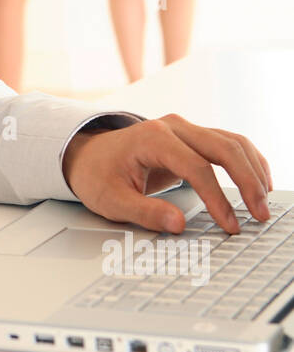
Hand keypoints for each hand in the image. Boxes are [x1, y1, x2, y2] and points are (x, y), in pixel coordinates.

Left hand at [62, 113, 272, 233]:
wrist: (88, 155)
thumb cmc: (97, 175)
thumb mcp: (111, 200)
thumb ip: (145, 213)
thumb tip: (178, 225)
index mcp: (152, 138)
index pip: (196, 168)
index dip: (217, 198)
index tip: (230, 224)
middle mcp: (173, 127)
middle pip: (223, 148)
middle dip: (247, 182)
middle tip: (260, 214)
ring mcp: (185, 129)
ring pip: (232, 142)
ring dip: (253, 171)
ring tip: (264, 203)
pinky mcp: (192, 137)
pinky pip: (228, 144)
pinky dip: (247, 162)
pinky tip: (259, 183)